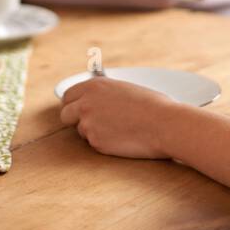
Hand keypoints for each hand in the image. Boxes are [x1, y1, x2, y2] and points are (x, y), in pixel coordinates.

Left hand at [59, 76, 175, 159]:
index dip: (72, 104)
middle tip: (89, 124)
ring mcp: (89, 124)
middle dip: (73, 120)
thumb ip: (104, 94)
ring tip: (118, 129)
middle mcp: (86, 103)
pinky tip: (122, 138)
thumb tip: (95, 100)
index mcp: (93, 86)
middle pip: (65, 114)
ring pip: (81, 131)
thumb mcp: (123, 89)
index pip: (68, 96)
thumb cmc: (151, 105)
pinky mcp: (96, 142)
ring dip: (93, 132)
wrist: (163, 123)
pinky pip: (94, 144)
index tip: (76, 109)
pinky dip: (105, 143)